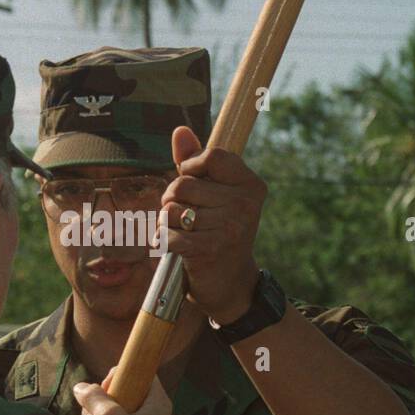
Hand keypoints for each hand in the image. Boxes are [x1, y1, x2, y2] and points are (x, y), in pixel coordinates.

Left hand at [159, 126, 263, 324]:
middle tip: (186, 217)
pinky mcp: (209, 249)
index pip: (211, 155)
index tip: (194, 183)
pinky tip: (178, 249)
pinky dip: (164, 242)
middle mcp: (245, 204)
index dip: (191, 167)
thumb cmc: (217, 231)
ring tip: (184, 233)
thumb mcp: (213, 194)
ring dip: (167, 222)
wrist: (230, 284)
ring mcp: (229, 227)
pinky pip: (167, 234)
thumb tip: (180, 131)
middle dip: (172, 200)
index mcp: (250, 185)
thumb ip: (195, 163)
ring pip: (171, 209)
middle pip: (183, 184)